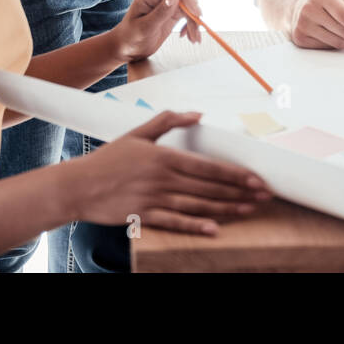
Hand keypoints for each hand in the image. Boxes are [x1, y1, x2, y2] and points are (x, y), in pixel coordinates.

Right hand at [70, 111, 271, 234]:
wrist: (78, 185)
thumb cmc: (109, 159)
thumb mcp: (138, 133)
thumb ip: (169, 121)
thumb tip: (198, 114)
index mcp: (165, 156)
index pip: (208, 165)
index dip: (236, 173)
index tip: (256, 178)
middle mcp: (163, 178)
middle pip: (209, 186)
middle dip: (240, 191)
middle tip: (264, 195)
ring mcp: (154, 199)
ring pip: (197, 205)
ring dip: (226, 208)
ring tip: (249, 210)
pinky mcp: (144, 216)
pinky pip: (175, 222)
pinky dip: (195, 226)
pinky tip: (214, 230)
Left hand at [114, 0, 203, 61]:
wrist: (127, 48)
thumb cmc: (130, 38)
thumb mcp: (145, 27)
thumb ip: (160, 12)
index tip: (196, 14)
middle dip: (193, 14)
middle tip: (196, 33)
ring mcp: (166, 3)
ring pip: (189, 7)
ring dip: (194, 23)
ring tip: (194, 39)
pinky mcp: (172, 12)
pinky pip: (188, 15)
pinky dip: (191, 25)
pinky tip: (188, 37)